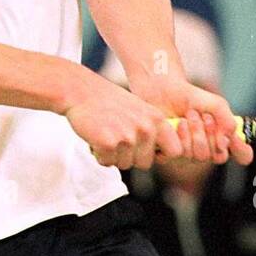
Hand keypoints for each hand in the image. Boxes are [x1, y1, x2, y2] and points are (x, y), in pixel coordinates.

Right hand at [64, 73, 182, 169]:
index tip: (146, 151)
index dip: (160, 155)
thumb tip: (162, 153)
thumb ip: (152, 129)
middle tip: (116, 139)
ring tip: (105, 134)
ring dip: (113, 156)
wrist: (81, 91)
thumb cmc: (108, 101)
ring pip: (125, 164)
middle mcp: (146, 129)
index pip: (174, 151)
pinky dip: (99, 154)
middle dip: (130, 157)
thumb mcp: (140, 110)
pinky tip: (96, 137)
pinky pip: (107, 163)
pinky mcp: (109, 143)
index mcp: (157, 119)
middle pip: (145, 163)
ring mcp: (128, 137)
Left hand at [128, 74, 252, 166]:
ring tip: (188, 115)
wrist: (160, 90)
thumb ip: (227, 118)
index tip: (233, 139)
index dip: (241, 151)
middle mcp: (207, 149)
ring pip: (200, 156)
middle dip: (211, 133)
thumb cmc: (188, 97)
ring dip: (196, 132)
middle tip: (203, 116)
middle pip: (219, 156)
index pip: (241, 154)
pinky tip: (177, 124)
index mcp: (221, 138)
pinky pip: (181, 155)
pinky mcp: (169, 154)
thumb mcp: (214, 102)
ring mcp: (188, 154)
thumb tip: (227, 140)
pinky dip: (182, 136)